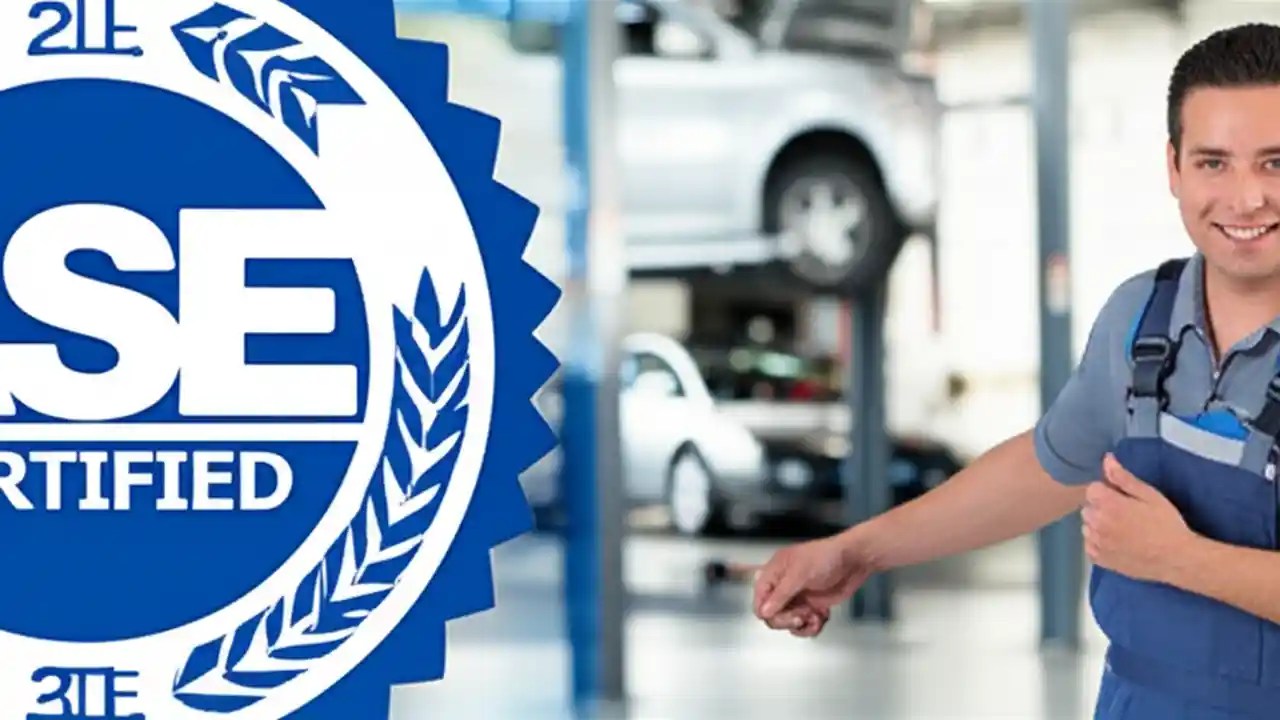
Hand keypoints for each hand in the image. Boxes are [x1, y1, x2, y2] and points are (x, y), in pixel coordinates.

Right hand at [753, 534, 871, 637]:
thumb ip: (781, 594)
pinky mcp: (812, 607)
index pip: (760, 598)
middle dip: (787, 620)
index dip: (767, 611)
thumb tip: (763, 612)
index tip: (782, 617)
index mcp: (775, 573)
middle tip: (802, 618)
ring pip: (789, 622)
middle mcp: (784, 587)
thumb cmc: (825, 558)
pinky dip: (812, 626)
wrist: (854, 560)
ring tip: (815, 618)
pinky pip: (805, 625)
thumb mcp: (800, 573)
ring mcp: (798, 598)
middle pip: (773, 614)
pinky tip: (823, 618)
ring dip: (802, 625)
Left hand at [1082, 453, 1195, 582]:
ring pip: (1087, 526)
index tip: (1122, 498)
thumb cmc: (1166, 524)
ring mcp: (1095, 542)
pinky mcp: (1098, 559)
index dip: (1107, 491)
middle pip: (1088, 507)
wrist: (1176, 559)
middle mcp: (1095, 522)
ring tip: (1123, 531)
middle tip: (1126, 515)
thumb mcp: (1149, 495)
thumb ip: (1123, 477)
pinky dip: (1098, 543)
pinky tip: (1117, 543)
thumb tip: (1106, 459)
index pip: (1092, 489)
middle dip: (1102, 507)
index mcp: (1107, 503)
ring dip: (1098, 525)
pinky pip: (1089, 545)